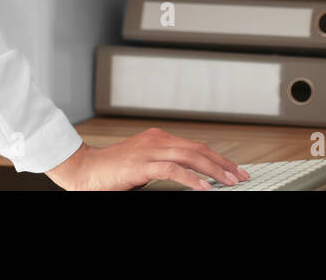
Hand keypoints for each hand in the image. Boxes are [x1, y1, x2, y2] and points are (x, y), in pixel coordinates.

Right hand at [45, 129, 250, 190]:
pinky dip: (192, 179)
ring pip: (190, 157)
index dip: (217, 157)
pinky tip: (204, 188)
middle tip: (240, 174)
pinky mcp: (142, 164)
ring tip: (229, 181)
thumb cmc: (111, 170)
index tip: (233, 169)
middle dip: (222, 163)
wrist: (85, 169)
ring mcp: (150, 150)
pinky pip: (173, 170)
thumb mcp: (144, 164)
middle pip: (198, 149)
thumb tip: (189, 176)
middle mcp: (157, 139)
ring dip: (213, 170)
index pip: (195, 146)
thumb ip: (164, 165)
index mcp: (158, 137)